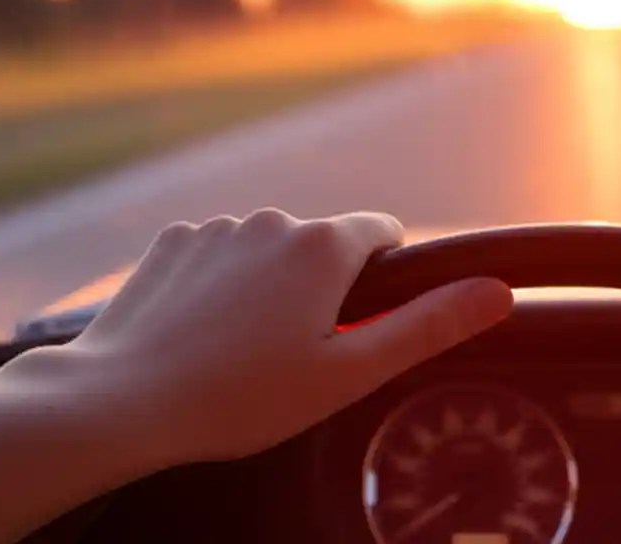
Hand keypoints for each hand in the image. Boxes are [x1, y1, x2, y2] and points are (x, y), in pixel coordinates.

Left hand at [62, 209, 512, 464]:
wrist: (123, 401)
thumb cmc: (242, 397)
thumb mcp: (349, 373)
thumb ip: (428, 326)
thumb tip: (497, 290)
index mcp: (324, 244)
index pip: (384, 234)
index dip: (383, 281)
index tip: (359, 327)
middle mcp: (272, 218)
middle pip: (324, 245)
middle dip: (323, 289)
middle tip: (296, 357)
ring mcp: (216, 226)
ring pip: (268, 251)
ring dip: (270, 286)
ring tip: (242, 352)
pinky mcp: (172, 241)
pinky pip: (219, 254)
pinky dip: (221, 284)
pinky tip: (202, 333)